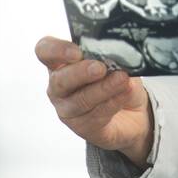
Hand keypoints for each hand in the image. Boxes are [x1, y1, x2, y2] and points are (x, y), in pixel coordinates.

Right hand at [36, 36, 153, 167]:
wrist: (133, 112)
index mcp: (61, 62)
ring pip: (80, 100)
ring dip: (103, 89)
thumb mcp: (115, 62)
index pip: (44, 51)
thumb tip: (116, 54)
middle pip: (59, 80)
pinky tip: (125, 92)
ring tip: (121, 79)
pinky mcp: (83, 127)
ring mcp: (68, 109)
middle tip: (100, 68)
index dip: (56, 50)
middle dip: (80, 73)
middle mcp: (59, 86)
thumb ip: (110, 56)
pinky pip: (97, 115)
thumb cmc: (117, 80)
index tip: (77, 52)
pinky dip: (113, 102)